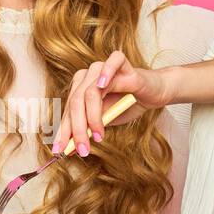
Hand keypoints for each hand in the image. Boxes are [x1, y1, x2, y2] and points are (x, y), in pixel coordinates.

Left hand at [50, 51, 173, 157]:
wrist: (152, 94)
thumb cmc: (126, 106)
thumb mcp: (105, 121)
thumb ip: (89, 128)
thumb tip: (71, 146)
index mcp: (79, 88)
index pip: (68, 110)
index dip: (63, 130)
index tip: (60, 150)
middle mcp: (88, 76)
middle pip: (76, 102)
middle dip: (77, 129)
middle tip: (82, 149)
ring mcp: (103, 68)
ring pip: (90, 91)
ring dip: (92, 117)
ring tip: (99, 136)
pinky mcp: (122, 63)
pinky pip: (112, 62)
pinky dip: (106, 72)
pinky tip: (103, 84)